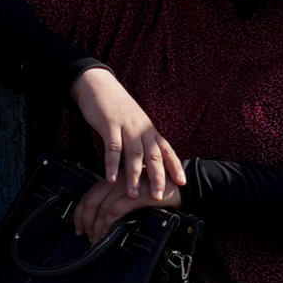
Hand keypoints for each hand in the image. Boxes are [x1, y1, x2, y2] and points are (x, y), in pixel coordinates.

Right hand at [75, 65, 179, 221]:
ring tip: (133, 195)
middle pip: (154, 156)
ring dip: (134, 176)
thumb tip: (148, 162)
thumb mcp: (134, 123)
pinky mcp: (109, 125)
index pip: (166, 150)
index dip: (175, 166)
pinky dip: (112, 164)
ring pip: (134, 155)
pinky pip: (112, 148)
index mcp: (149, 130)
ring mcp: (126, 126)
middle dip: (158, 177)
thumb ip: (141, 141)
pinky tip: (111, 179)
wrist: (100, 85)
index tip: (181, 183)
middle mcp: (141, 129)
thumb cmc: (117, 108)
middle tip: (158, 196)